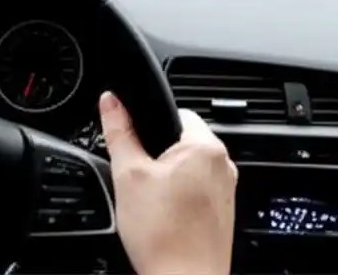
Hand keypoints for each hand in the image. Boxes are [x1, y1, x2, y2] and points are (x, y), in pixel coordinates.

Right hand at [100, 91, 236, 274]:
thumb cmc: (163, 236)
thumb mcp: (128, 175)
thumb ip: (119, 132)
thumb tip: (111, 101)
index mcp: (206, 146)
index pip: (175, 112)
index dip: (147, 124)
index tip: (134, 145)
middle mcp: (224, 165)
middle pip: (180, 142)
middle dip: (156, 156)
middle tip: (139, 180)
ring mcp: (226, 190)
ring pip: (187, 169)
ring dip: (167, 179)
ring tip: (151, 203)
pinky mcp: (222, 212)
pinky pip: (196, 192)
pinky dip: (178, 199)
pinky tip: (164, 218)